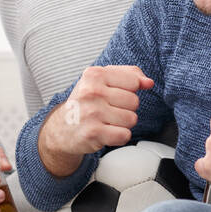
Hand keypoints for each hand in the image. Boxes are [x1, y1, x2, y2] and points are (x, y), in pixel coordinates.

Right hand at [39, 65, 154, 175]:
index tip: (114, 95)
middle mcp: (91, 91)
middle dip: (126, 109)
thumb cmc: (86, 103)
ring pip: (131, 119)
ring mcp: (91, 112)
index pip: (133, 82)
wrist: (62, 129)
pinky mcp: (93, 132)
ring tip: (107, 121)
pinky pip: (124, 135)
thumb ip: (129, 75)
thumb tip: (148, 82)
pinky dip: (119, 136)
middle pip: (134, 101)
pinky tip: (106, 132)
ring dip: (123, 124)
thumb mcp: (102, 81)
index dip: (129, 91)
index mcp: (94, 74)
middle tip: (108, 110)